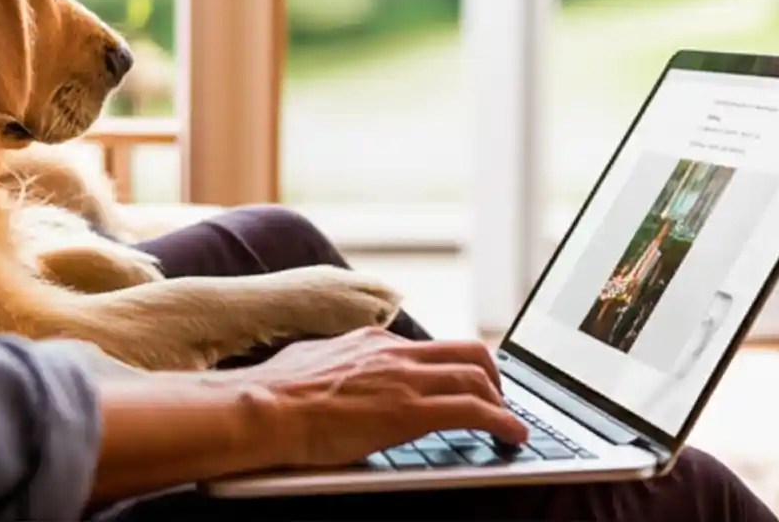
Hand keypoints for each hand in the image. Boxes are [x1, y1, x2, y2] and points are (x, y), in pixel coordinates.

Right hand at [234, 327, 528, 468]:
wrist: (264, 408)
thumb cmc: (275, 395)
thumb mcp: (312, 362)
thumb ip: (336, 363)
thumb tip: (333, 371)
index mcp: (371, 341)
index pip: (430, 347)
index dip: (457, 366)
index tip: (467, 381)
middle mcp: (394, 352)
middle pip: (466, 353)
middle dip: (492, 378)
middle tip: (499, 401)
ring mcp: (404, 379)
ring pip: (476, 379)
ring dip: (501, 403)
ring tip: (510, 424)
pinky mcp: (410, 410)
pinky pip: (473, 411)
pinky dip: (503, 422)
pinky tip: (514, 437)